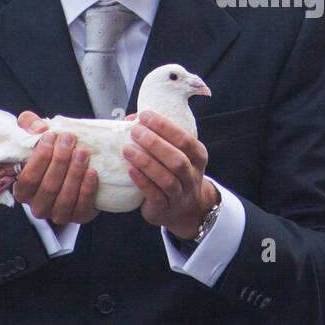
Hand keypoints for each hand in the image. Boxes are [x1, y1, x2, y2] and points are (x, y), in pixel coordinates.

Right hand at [11, 111, 99, 225]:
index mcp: (23, 190)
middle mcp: (38, 206)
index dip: (40, 158)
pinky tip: (92, 173)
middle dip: (60, 161)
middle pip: (48, 187)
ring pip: (65, 198)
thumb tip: (39, 127)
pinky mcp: (79, 217)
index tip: (51, 137)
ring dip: (74, 173)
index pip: (28, 178)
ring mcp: (58, 214)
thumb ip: (30, 124)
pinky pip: (82, 207)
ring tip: (82, 153)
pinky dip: (87, 189)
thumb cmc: (52, 153)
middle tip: (70, 140)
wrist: (76, 169)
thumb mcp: (38, 136)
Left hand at [124, 110, 215, 238]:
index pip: (185, 139)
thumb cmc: (173, 172)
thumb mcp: (175, 153)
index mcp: (197, 156)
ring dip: (146, 162)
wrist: (183, 208)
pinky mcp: (165, 207)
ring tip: (127, 150)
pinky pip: (155, 195)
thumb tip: (131, 118)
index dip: (165, 126)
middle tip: (135, 131)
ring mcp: (181, 193)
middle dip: (155, 143)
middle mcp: (192, 175)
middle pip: (178, 159)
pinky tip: (130, 170)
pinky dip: (143, 181)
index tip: (145, 116)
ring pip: (167, 179)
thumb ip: (158, 135)